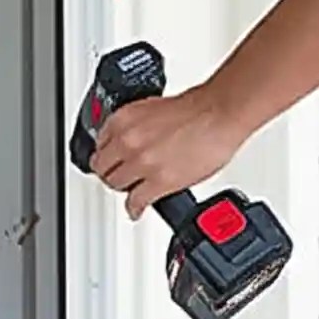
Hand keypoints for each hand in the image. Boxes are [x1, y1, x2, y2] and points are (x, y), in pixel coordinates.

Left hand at [90, 86, 244, 219]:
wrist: (218, 114)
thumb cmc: (197, 109)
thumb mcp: (151, 109)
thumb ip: (136, 127)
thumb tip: (133, 140)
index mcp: (123, 120)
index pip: (100, 145)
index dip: (108, 156)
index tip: (111, 160)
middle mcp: (127, 141)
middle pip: (104, 168)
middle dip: (112, 174)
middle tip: (120, 177)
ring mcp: (142, 162)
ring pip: (117, 185)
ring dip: (124, 189)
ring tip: (131, 191)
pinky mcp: (159, 182)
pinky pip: (136, 202)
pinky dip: (135, 208)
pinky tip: (136, 209)